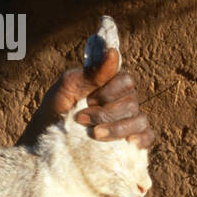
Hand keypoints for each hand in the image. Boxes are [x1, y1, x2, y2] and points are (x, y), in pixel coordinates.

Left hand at [20, 48, 155, 148]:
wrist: (49, 138)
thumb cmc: (58, 108)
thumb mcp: (68, 87)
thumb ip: (91, 72)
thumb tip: (113, 52)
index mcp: (112, 84)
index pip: (127, 80)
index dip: (109, 92)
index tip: (88, 100)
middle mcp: (125, 101)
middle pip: (132, 102)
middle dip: (105, 113)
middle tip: (81, 118)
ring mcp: (130, 121)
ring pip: (139, 121)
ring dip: (116, 128)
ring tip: (94, 134)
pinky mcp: (133, 141)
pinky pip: (147, 137)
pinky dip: (140, 139)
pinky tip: (126, 143)